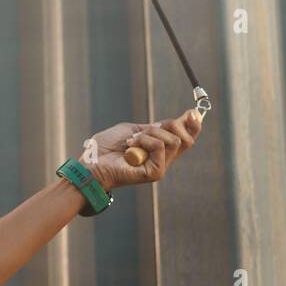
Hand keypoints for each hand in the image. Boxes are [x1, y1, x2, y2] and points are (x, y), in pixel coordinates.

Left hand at [77, 108, 203, 190]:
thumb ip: (154, 128)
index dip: (193, 125)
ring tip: (131, 141)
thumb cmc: (107, 147)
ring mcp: (160, 167)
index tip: (193, 112)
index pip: (186, 138)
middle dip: (172, 125)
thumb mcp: (133, 130)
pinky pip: (160, 147)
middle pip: (186, 139)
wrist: (91, 162)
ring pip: (173, 141)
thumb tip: (177, 122)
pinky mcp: (155, 172)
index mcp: (160, 149)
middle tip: (148, 128)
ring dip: (149, 134)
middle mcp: (164, 159)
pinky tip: (130, 146)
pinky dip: (144, 140)